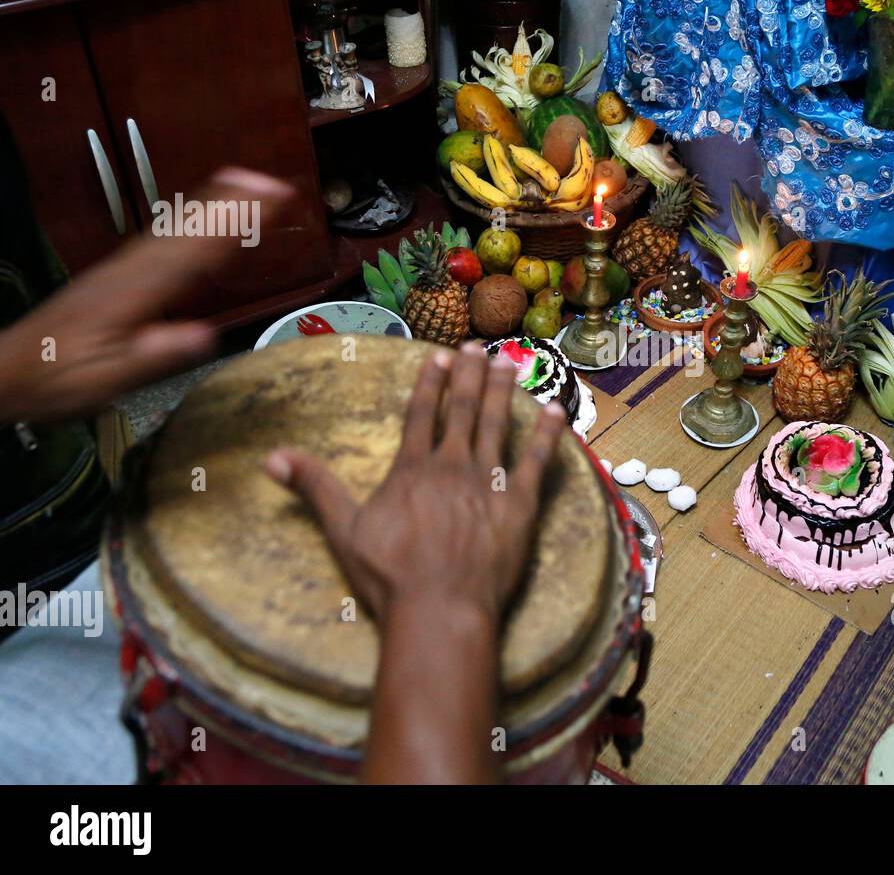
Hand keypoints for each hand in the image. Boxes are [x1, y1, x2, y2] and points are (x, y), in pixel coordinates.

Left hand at [0, 168, 294, 425]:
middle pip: (187, 228)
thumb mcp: (108, 378)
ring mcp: (122, 269)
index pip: (195, 250)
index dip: (234, 223)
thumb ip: (155, 355)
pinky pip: (159, 238)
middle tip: (269, 182)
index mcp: (136, 293)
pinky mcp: (116, 275)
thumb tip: (203, 336)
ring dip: (210, 203)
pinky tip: (195, 216)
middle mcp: (131, 271)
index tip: (267, 202)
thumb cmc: (58, 378)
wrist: (8, 369)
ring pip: (173, 228)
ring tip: (243, 183)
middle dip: (230, 203)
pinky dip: (184, 220)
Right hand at [266, 344, 569, 623]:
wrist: (440, 608)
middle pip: (463, 410)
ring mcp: (490, 483)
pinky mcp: (521, 505)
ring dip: (504, 392)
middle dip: (471, 376)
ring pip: (498, 425)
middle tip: (480, 347)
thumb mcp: (342, 531)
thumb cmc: (389, 576)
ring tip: (509, 364)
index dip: (430, 383)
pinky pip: (538, 461)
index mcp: (413, 469)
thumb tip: (272, 457)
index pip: (421, 415)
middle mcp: (453, 466)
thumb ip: (315, 487)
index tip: (439, 356)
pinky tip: (558, 411)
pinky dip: (548, 434)